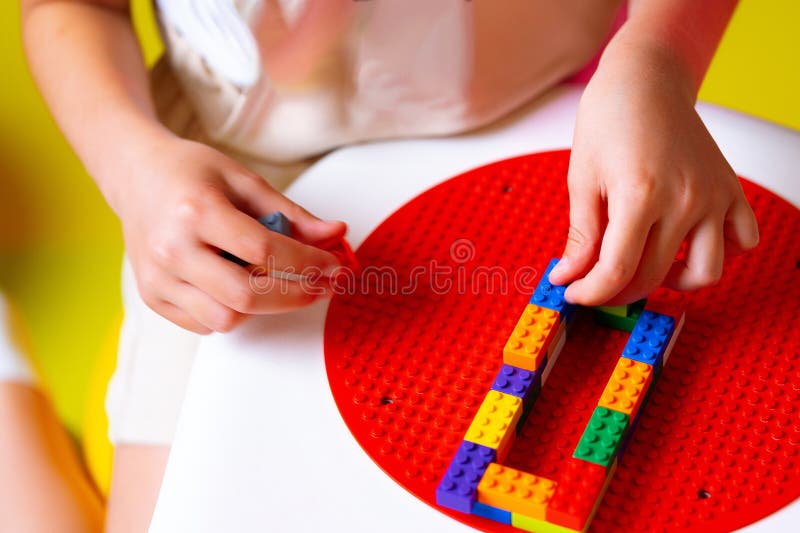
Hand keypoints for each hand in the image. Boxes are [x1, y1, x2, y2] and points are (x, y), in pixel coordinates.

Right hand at [111, 136, 344, 333]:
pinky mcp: (152, 296)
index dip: (308, 264)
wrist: (135, 175)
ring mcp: (158, 277)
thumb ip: (291, 212)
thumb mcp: (244, 179)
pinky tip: (238, 286)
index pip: (265, 251)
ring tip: (273, 282)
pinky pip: (204, 324)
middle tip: (321, 286)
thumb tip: (335, 234)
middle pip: (247, 296)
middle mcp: (172, 249)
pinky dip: (231, 312)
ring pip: (226, 318)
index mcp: (196, 211)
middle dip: (295, 297)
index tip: (334, 266)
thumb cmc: (190, 173)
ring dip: (261, 307)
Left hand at [549, 45, 758, 304]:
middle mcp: (684, 199)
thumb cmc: (608, 121)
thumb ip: (581, 235)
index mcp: (640, 195)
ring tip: (644, 267)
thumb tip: (569, 277)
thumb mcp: (582, 178)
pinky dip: (718, 255)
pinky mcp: (730, 190)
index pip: (617, 270)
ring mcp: (713, 196)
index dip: (591, 292)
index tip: (575, 294)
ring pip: (707, 272)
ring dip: (672, 283)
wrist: (646, 80)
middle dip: (618, 291)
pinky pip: (741, 242)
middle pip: (653, 275)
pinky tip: (685, 248)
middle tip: (596, 283)